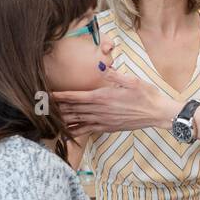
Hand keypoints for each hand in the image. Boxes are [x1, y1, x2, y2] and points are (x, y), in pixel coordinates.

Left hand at [53, 69, 181, 136]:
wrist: (158, 113)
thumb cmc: (147, 95)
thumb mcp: (133, 80)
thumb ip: (115, 75)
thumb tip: (103, 67)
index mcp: (103, 97)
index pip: (75, 97)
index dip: (59, 96)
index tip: (46, 95)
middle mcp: (100, 110)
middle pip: (72, 109)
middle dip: (55, 108)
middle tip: (40, 107)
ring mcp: (103, 121)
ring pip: (77, 121)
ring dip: (62, 120)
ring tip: (47, 119)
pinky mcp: (108, 127)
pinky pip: (87, 130)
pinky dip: (75, 131)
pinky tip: (66, 132)